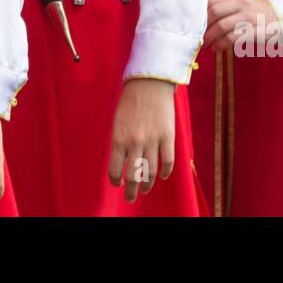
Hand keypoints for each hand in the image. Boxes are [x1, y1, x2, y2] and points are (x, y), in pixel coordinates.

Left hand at [108, 78, 175, 201]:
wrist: (149, 84)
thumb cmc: (130, 102)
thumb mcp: (117, 122)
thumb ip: (119, 142)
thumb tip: (121, 163)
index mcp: (119, 138)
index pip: (115, 170)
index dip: (116, 181)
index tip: (117, 184)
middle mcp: (135, 143)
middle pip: (133, 177)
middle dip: (131, 191)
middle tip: (130, 198)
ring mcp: (153, 140)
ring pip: (151, 173)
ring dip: (147, 185)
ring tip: (144, 189)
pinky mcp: (168, 137)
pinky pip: (167, 162)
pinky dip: (165, 172)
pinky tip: (162, 176)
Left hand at [204, 0, 280, 51]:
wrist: (281, 19)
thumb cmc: (255, 12)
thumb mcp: (241, 2)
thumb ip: (223, 5)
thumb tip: (200, 16)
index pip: (211, 0)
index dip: (200, 12)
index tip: (194, 22)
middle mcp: (241, 3)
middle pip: (214, 12)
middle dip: (203, 26)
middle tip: (198, 35)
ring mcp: (248, 17)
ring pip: (222, 26)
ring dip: (210, 37)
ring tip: (206, 44)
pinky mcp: (253, 31)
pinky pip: (232, 38)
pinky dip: (221, 44)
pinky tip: (217, 48)